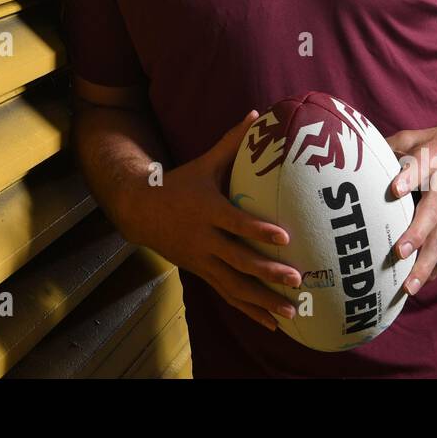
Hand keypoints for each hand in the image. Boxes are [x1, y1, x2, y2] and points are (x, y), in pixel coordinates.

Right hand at [130, 109, 302, 331]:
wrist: (140, 211)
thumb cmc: (179, 184)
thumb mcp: (204, 163)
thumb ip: (231, 142)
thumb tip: (256, 114)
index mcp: (207, 210)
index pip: (235, 223)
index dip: (258, 231)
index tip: (284, 238)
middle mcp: (204, 239)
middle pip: (238, 260)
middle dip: (267, 273)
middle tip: (296, 279)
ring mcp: (202, 260)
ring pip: (235, 285)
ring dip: (263, 300)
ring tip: (292, 311)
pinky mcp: (202, 273)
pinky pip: (228, 296)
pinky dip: (250, 310)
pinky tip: (273, 323)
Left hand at [382, 125, 436, 296]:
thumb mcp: (417, 137)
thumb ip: (390, 145)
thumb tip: (357, 155)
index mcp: (433, 159)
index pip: (421, 166)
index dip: (408, 177)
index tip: (395, 189)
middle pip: (432, 212)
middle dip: (417, 233)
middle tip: (399, 252)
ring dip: (426, 263)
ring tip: (410, 286)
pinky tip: (421, 283)